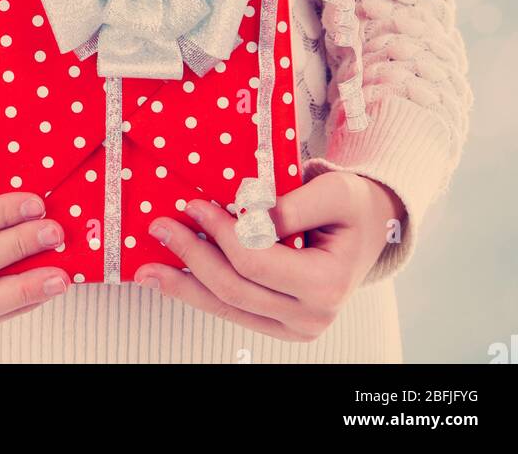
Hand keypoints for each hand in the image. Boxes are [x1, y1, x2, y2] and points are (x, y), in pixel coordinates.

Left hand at [132, 172, 405, 343]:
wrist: (370, 228)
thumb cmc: (351, 206)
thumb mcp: (332, 191)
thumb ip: (292, 204)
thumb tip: (245, 213)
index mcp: (326, 284)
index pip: (256, 261)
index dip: (219, 232)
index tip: (193, 204)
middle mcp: (311, 316)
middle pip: (234, 289)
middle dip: (191, 257)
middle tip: (160, 227)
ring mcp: (294, 327)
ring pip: (227, 308)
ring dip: (184, 286)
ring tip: (147, 269)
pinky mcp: (279, 325)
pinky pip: (233, 310)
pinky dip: (202, 292)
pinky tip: (175, 278)